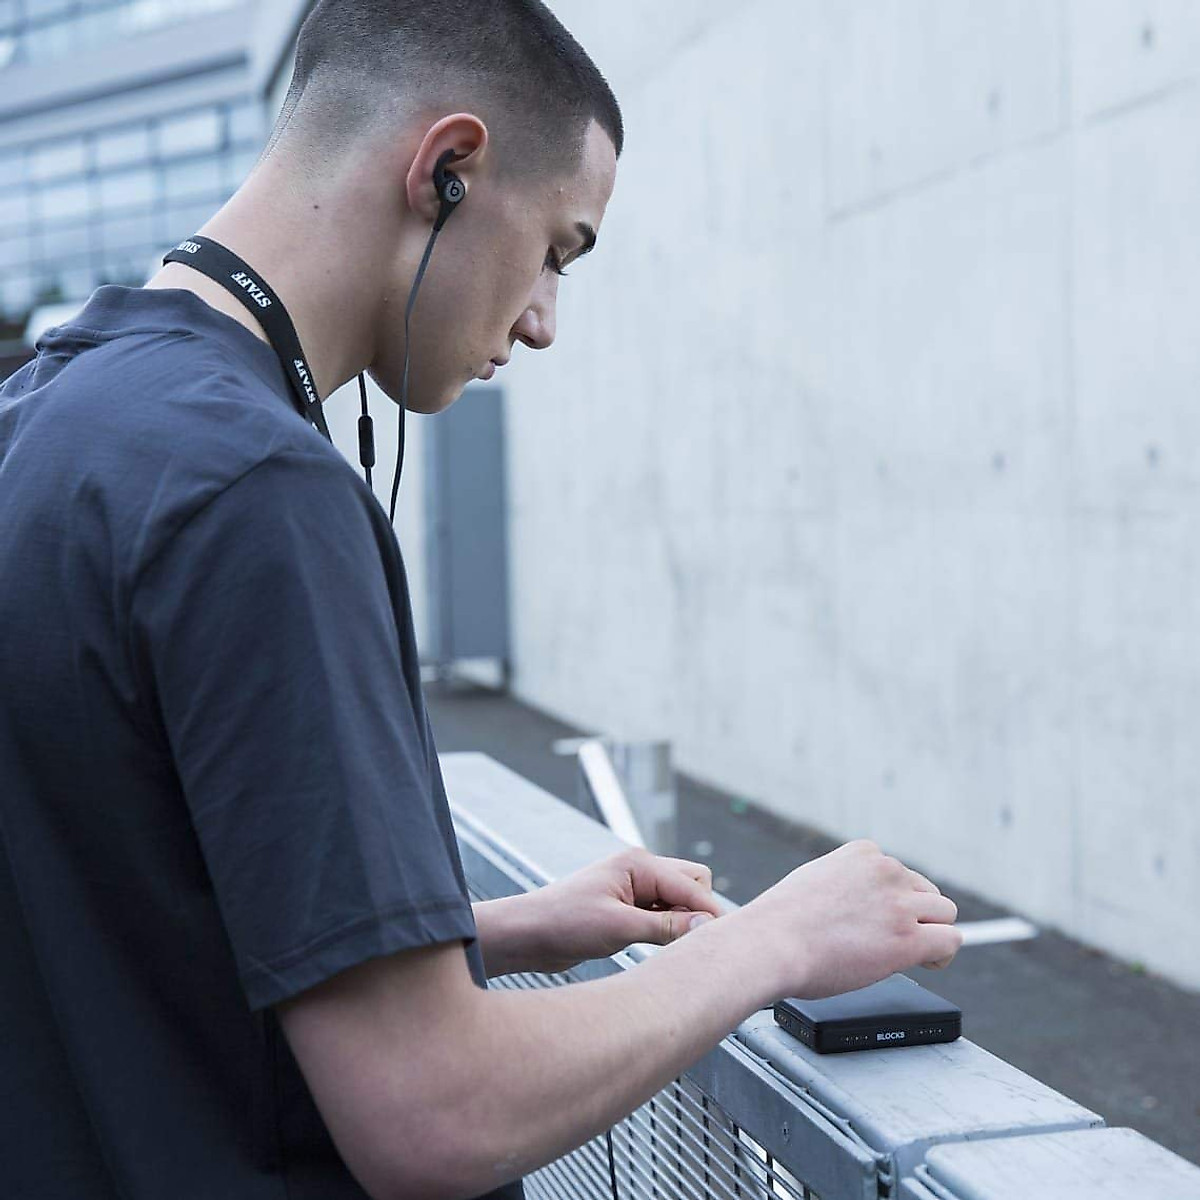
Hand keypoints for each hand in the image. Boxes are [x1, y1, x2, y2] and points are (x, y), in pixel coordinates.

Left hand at [523, 848, 723, 974]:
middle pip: (692, 883)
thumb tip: (706, 925)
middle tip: (686, 942)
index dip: (708, 912)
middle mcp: (640, 869)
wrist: (528, 934)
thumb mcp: (619, 927)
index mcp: (638, 863)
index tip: (720, 942)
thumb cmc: (565, 923)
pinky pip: (663, 912)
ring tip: (667, 947)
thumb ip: (665, 925)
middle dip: (696, 911)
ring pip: (679, 899)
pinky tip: (656, 946)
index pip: (691, 884)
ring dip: (680, 921)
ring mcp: (634, 887)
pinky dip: (667, 927)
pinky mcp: (628, 907)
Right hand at [729, 839, 962, 1001]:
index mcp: (862, 854)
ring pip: (944, 913)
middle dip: (915, 915)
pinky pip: (950, 940)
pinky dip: (942, 954)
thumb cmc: (781, 923)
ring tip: (911, 952)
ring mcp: (898, 903)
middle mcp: (885, 870)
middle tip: (893, 939)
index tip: (877, 919)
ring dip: (931, 932)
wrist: (771, 943)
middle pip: (926, 891)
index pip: (899, 873)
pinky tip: (926, 963)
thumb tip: (860, 907)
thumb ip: (846, 884)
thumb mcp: (814, 879)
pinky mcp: (907, 938)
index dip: (892, 900)